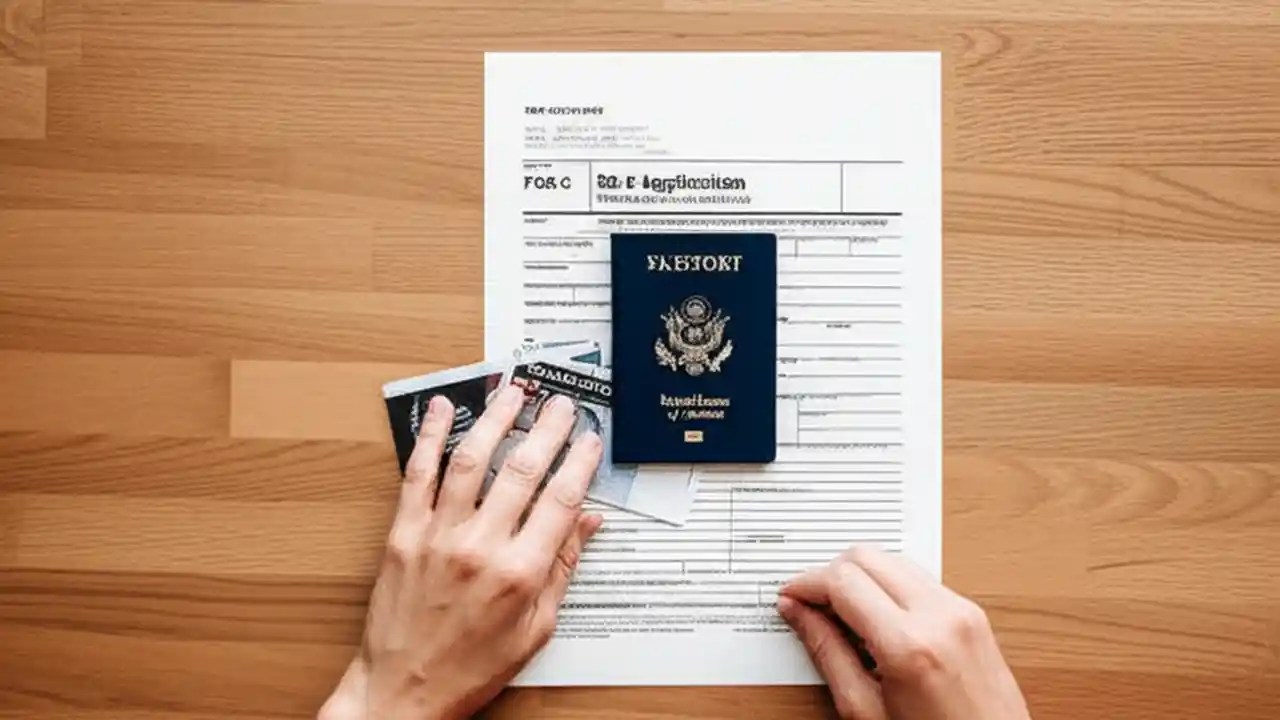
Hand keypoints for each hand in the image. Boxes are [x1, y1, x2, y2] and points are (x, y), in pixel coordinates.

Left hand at [319, 386, 603, 719]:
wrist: (402, 694)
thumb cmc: (469, 669)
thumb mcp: (535, 630)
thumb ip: (562, 569)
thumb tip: (588, 523)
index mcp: (520, 574)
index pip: (561, 501)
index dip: (580, 463)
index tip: (590, 441)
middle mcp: (480, 548)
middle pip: (522, 471)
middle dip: (547, 430)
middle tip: (562, 405)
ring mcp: (437, 537)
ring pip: (470, 461)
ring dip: (495, 420)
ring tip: (513, 394)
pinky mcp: (403, 535)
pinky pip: (417, 475)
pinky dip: (428, 437)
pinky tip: (440, 409)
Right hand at [777, 546, 1029, 719]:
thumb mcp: (866, 711)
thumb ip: (828, 653)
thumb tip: (799, 613)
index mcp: (910, 645)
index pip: (843, 580)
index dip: (806, 583)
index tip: (791, 596)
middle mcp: (941, 617)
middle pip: (866, 556)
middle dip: (830, 573)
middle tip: (811, 604)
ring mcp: (962, 611)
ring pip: (893, 559)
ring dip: (860, 576)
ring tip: (841, 613)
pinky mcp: (973, 614)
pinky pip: (918, 577)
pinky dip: (888, 585)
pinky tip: (875, 616)